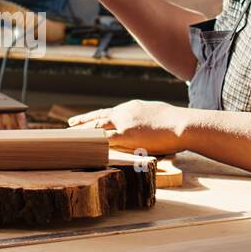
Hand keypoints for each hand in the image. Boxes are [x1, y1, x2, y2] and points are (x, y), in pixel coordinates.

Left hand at [68, 100, 187, 154]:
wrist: (181, 124)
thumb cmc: (177, 123)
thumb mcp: (159, 115)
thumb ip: (148, 120)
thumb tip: (149, 128)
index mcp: (132, 107)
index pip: (110, 112)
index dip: (97, 116)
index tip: (88, 119)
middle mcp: (124, 112)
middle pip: (99, 116)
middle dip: (84, 121)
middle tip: (70, 124)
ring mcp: (123, 122)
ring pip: (97, 126)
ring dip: (82, 131)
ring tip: (70, 135)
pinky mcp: (125, 134)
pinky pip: (103, 138)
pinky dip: (91, 141)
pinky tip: (82, 144)